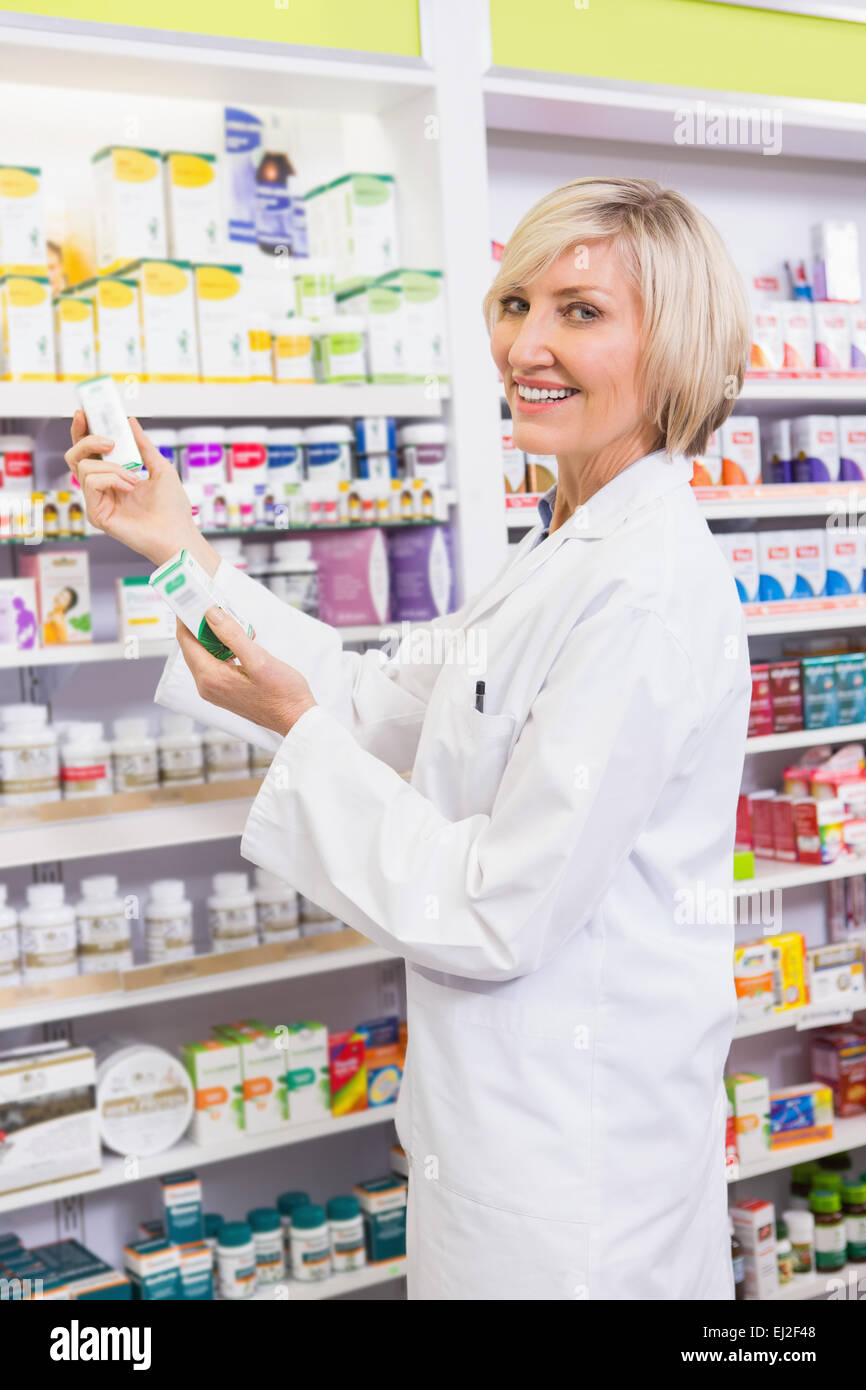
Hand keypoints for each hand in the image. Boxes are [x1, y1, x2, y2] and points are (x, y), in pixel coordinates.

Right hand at [65, 413, 211, 568]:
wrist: (178, 533)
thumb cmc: (173, 507)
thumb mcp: (160, 466)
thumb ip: (142, 445)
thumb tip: (130, 421)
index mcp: (113, 477)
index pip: (89, 452)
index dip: (82, 431)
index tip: (84, 412)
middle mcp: (101, 489)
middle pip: (75, 455)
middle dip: (88, 440)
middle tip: (110, 442)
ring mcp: (96, 502)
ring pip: (84, 467)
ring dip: (114, 467)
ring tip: (135, 480)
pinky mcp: (96, 514)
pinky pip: (92, 482)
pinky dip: (113, 479)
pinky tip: (131, 489)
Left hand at [175, 609, 316, 737]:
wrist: (296, 718)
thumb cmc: (283, 694)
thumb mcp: (259, 660)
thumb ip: (232, 636)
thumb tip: (211, 615)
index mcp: (210, 677)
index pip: (186, 640)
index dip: (186, 617)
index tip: (191, 597)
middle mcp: (207, 685)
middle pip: (193, 646)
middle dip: (200, 624)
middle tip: (213, 603)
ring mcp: (215, 690)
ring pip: (204, 653)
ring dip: (214, 635)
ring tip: (230, 620)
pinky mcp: (224, 690)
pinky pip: (214, 663)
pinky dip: (222, 648)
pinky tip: (238, 640)